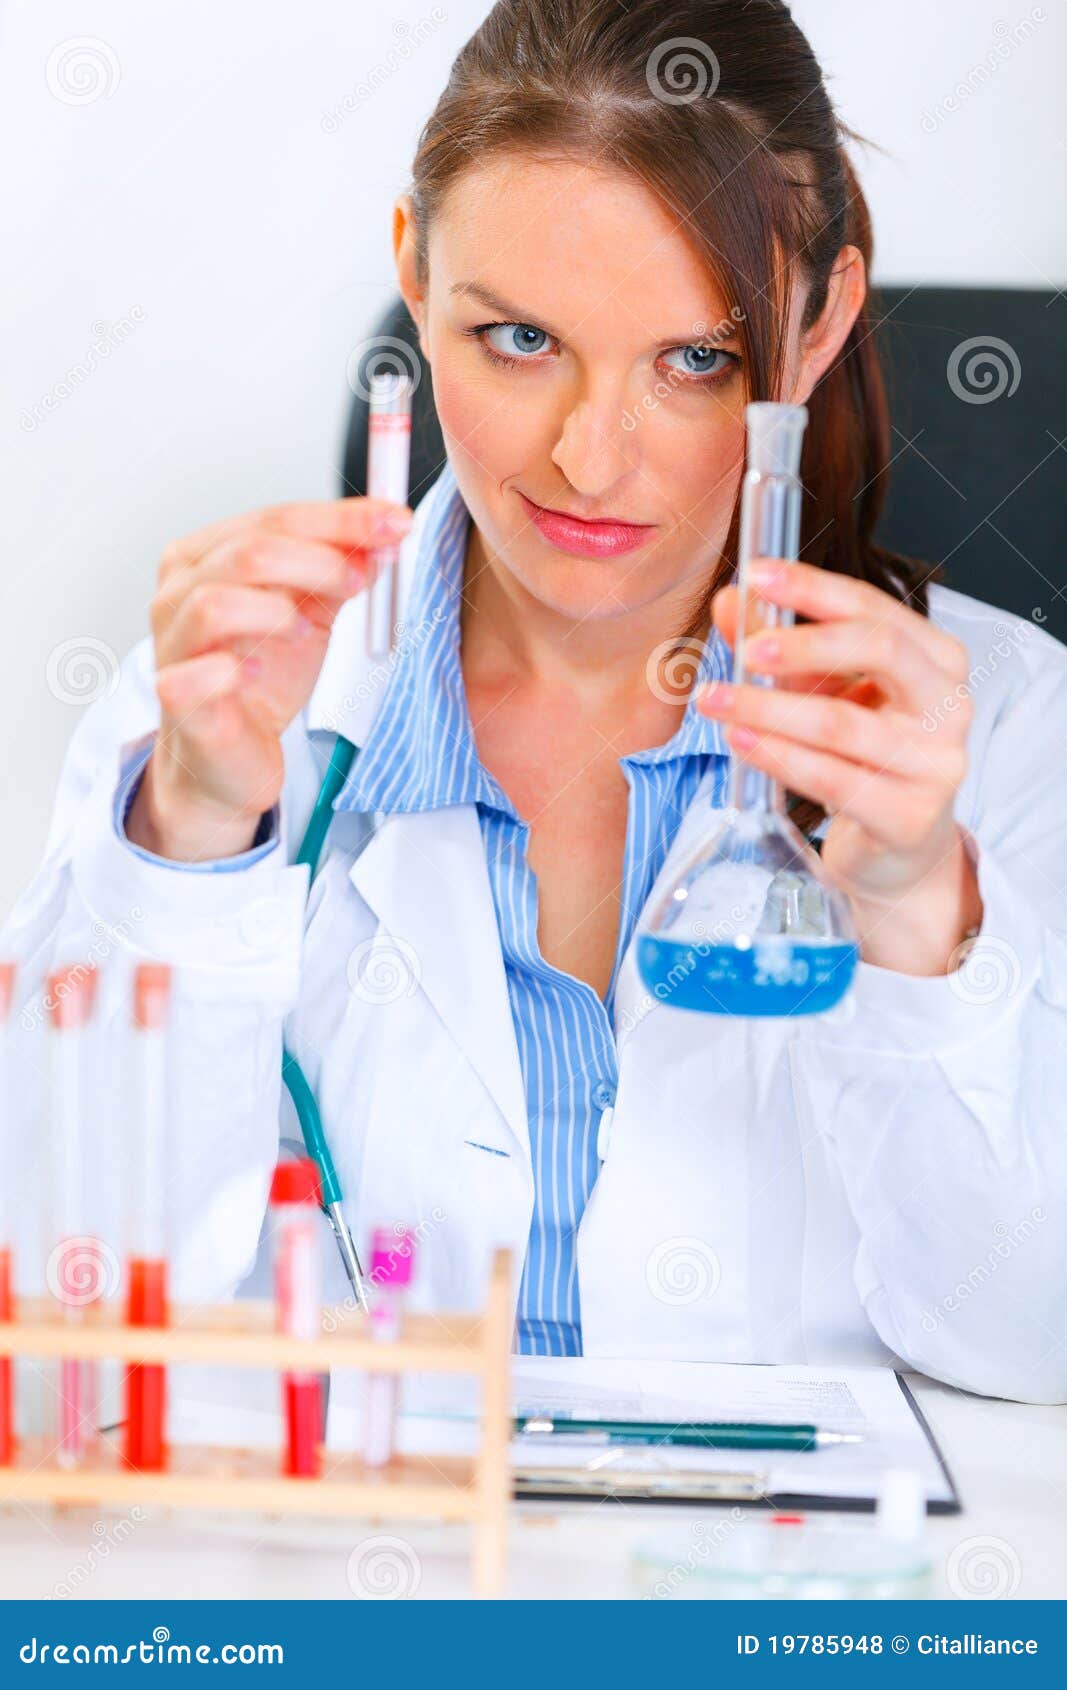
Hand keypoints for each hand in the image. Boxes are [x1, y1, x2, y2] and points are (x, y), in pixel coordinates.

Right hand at [128, 496, 412, 860]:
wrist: (232, 754)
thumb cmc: (262, 678)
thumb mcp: (309, 612)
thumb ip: (339, 571)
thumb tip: (385, 535)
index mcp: (206, 557)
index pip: (274, 519)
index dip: (339, 519)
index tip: (396, 522)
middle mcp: (177, 594)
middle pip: (247, 552)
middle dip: (319, 560)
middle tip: (363, 578)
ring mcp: (172, 646)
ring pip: (214, 604)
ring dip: (275, 611)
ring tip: (303, 631)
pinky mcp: (174, 700)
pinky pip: (191, 677)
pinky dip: (231, 671)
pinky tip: (256, 674)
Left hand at [697, 558, 983, 975]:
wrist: (896, 844)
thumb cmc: (862, 755)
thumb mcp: (820, 689)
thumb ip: (778, 644)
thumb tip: (729, 601)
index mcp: (937, 659)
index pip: (875, 608)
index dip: (813, 588)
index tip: (756, 574)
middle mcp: (949, 704)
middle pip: (880, 650)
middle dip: (805, 643)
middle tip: (746, 648)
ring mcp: (936, 764)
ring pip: (843, 724)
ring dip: (769, 709)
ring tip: (716, 700)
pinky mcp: (910, 816)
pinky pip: (834, 780)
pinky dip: (779, 758)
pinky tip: (740, 742)